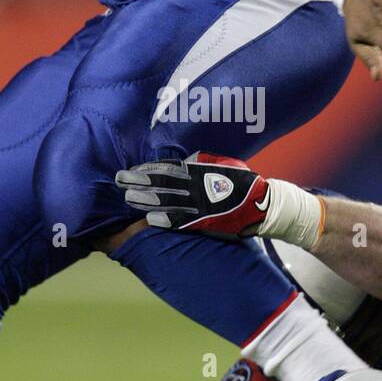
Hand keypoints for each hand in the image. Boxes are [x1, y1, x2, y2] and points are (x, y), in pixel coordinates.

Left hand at [116, 153, 268, 236]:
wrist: (262, 204)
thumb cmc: (241, 181)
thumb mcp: (221, 164)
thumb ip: (200, 162)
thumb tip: (183, 159)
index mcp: (200, 170)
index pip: (168, 168)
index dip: (148, 169)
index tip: (131, 169)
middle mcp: (197, 185)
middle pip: (162, 182)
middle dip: (139, 181)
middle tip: (119, 180)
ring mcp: (201, 204)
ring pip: (168, 201)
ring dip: (146, 200)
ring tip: (128, 198)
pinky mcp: (206, 221)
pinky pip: (183, 220)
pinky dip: (166, 219)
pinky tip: (150, 219)